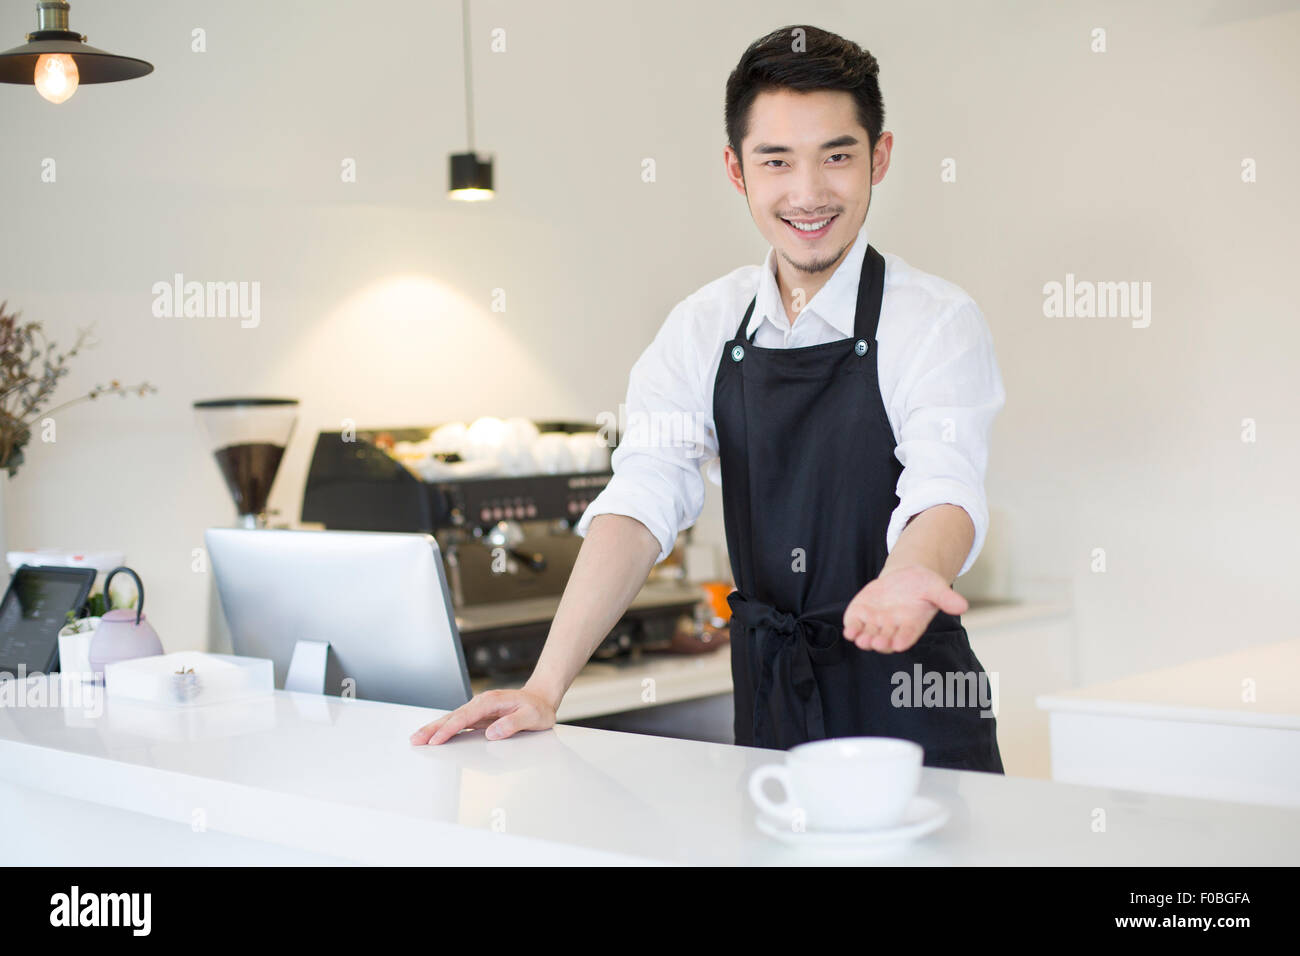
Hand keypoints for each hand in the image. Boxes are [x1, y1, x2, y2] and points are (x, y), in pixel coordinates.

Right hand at [409, 686, 557, 745]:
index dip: (449, 729)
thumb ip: (513, 723)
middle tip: (415, 740)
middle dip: (433, 728)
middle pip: (452, 717)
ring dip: (434, 729)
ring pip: (451, 719)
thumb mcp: (532, 716)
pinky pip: (457, 723)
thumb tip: (492, 732)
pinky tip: (433, 737)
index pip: (465, 717)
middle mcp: (481, 704)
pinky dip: (443, 730)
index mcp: (491, 701)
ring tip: (417, 739)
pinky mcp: (477, 717)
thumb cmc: (537, 708)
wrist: (540, 699)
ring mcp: (478, 710)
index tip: (436, 740)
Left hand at [842, 565, 968, 653]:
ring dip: (864, 639)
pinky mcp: (861, 615)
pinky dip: (852, 629)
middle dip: (882, 642)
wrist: (902, 578)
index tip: (900, 643)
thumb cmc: (922, 586)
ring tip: (861, 640)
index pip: (908, 634)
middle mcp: (893, 627)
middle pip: (887, 638)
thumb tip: (964, 606)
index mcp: (912, 623)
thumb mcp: (935, 587)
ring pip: (869, 635)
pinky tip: (849, 630)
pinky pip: (855, 625)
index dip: (903, 639)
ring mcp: (876, 623)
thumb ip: (946, 598)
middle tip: (877, 643)